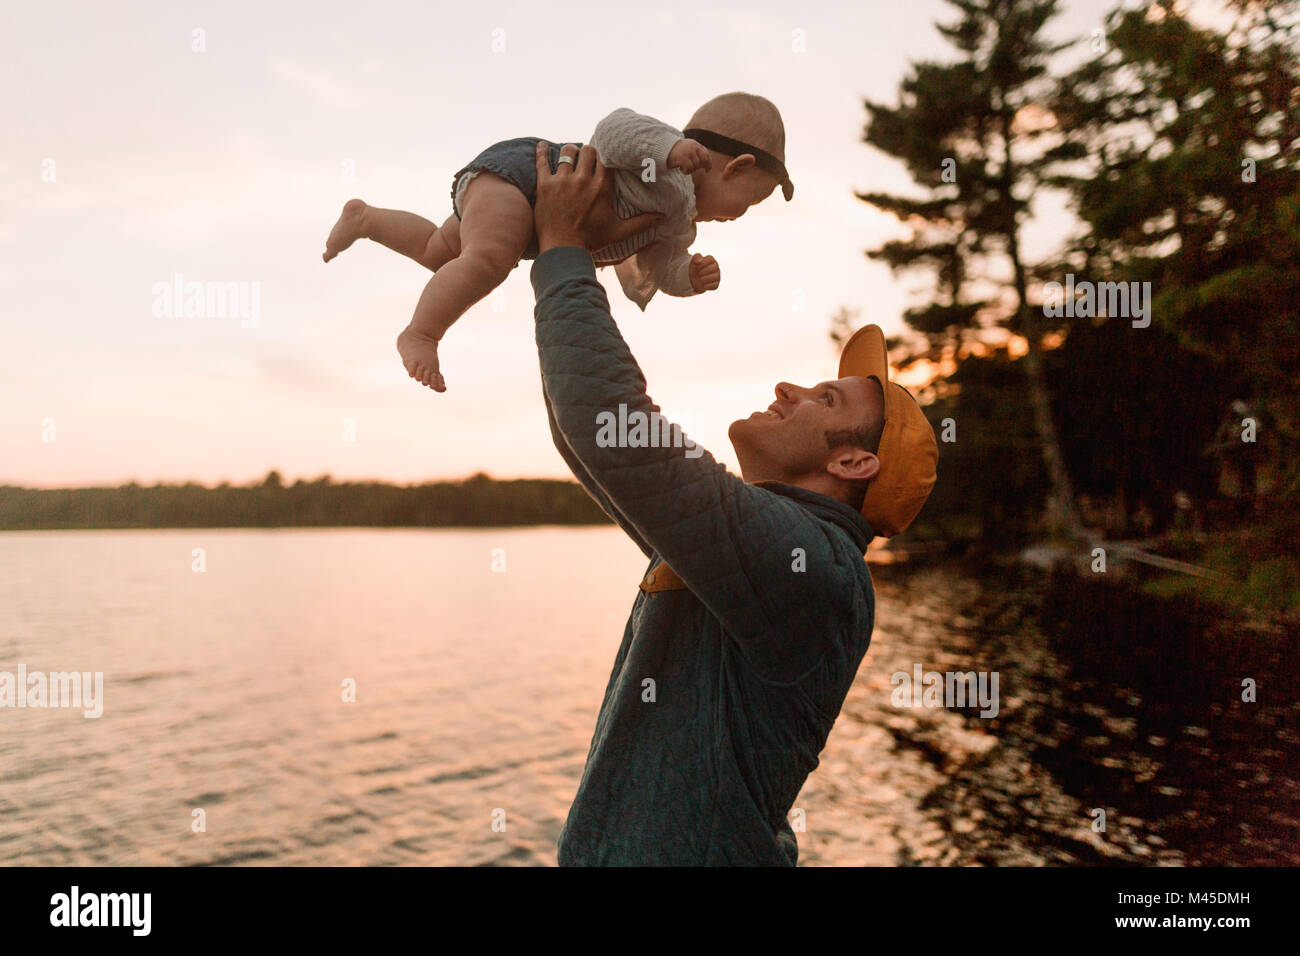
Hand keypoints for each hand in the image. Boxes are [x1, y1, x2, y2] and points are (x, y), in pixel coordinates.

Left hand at [534, 142, 664, 253]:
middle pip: (587, 150)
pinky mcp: (545, 185)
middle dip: (588, 152)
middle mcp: (582, 179)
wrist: (563, 250)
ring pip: (566, 152)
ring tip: (570, 157)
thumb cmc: (592, 241)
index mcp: (601, 187)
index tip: (604, 155)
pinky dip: (541, 152)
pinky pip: (542, 162)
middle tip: (586, 158)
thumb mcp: (619, 231)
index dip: (605, 154)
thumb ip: (642, 222)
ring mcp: (562, 181)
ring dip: (569, 152)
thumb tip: (663, 217)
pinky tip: (541, 145)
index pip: (606, 157)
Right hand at [668, 138, 711, 173]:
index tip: (707, 171)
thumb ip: (696, 153)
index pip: (706, 154)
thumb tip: (706, 166)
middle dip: (697, 167)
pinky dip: (685, 171)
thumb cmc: (676, 151)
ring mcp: (688, 152)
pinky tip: (681, 169)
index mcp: (695, 144)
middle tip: (690, 169)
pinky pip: (688, 168)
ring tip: (684, 168)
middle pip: (701, 161)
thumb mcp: (687, 149)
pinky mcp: (682, 158)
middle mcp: (693, 147)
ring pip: (695, 166)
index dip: (708, 163)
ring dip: (690, 170)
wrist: (662, 147)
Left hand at [689, 253, 719, 292]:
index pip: (710, 259)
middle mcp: (716, 267)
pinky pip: (714, 286)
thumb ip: (696, 257)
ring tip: (700, 279)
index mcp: (711, 260)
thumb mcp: (693, 261)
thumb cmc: (695, 268)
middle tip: (698, 273)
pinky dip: (707, 286)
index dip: (703, 263)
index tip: (697, 267)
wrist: (692, 279)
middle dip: (704, 271)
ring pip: (716, 277)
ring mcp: (717, 276)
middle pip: (714, 268)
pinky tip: (702, 285)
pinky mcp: (716, 284)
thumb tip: (700, 260)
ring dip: (706, 278)